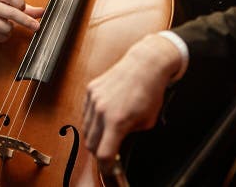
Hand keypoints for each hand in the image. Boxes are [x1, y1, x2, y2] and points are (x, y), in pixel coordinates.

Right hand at [0, 0, 43, 41]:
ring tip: (6, 24)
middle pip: (12, 13)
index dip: (21, 3)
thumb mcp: (5, 1)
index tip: (23, 7)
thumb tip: (42, 11)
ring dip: (11, 29)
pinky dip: (4, 36)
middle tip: (36, 26)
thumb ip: (25, 7)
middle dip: (26, 21)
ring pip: (7, 28)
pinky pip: (1, 37)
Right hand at [83, 34, 182, 162]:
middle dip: (99, 151)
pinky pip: (86, 112)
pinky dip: (93, 119)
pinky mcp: (91, 89)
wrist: (145, 64)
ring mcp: (94, 99)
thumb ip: (130, 135)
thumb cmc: (150, 91)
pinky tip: (104, 115)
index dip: (106, 167)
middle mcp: (102, 110)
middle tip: (109, 151)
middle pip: (91, 143)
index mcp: (117, 121)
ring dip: (95, 135)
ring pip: (86, 128)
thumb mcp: (147, 122)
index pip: (104, 154)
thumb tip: (119, 142)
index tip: (108, 170)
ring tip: (109, 130)